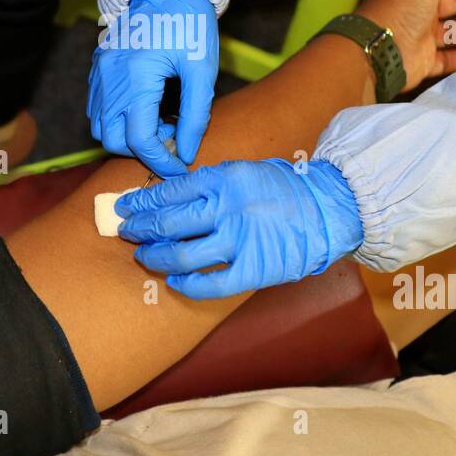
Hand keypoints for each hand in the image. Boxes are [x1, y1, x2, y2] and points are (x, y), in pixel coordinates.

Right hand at [88, 0, 219, 177]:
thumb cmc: (189, 24)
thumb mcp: (200, 70)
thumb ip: (195, 115)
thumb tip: (187, 153)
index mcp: (136, 79)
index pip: (140, 140)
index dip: (161, 161)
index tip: (180, 168)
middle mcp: (110, 80)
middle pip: (113, 140)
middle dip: (141, 150)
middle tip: (171, 137)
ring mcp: (99, 74)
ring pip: (100, 127)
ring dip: (126, 136)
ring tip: (158, 120)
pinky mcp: (97, 68)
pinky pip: (96, 108)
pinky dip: (116, 119)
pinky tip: (144, 107)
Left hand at [116, 158, 361, 298]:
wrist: (330, 208)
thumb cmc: (285, 188)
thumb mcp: (244, 170)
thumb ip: (210, 182)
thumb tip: (168, 196)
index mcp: (223, 179)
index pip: (168, 192)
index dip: (141, 202)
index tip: (125, 207)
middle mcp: (226, 209)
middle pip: (167, 223)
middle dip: (139, 228)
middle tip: (126, 231)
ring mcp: (238, 241)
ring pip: (180, 255)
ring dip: (155, 257)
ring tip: (144, 256)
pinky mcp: (252, 269)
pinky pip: (208, 284)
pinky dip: (186, 285)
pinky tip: (174, 281)